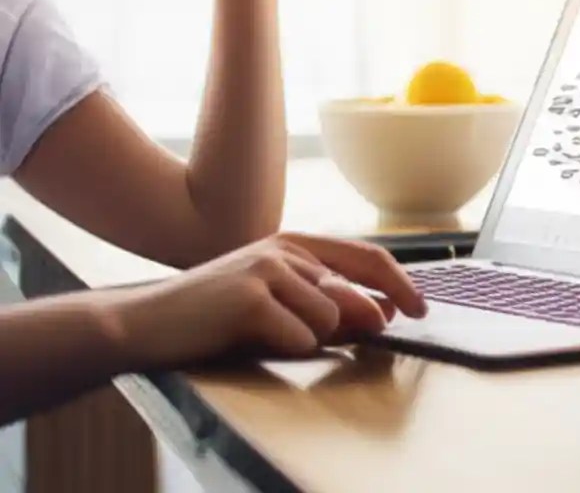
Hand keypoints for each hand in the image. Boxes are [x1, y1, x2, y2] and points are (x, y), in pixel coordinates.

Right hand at [108, 233, 427, 366]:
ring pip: (329, 319)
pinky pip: (300, 338)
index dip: (400, 282)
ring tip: (269, 334)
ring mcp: (267, 269)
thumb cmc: (219, 317)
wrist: (148, 322)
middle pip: (355, 288)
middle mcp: (285, 249)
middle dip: (381, 310)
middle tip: (399, 323)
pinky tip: (251, 339)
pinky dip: (285, 348)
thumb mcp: (279, 303)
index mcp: (295, 244)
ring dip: (310, 338)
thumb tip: (381, 312)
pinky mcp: (250, 297)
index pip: (366, 256)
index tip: (419, 308)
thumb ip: (327, 303)